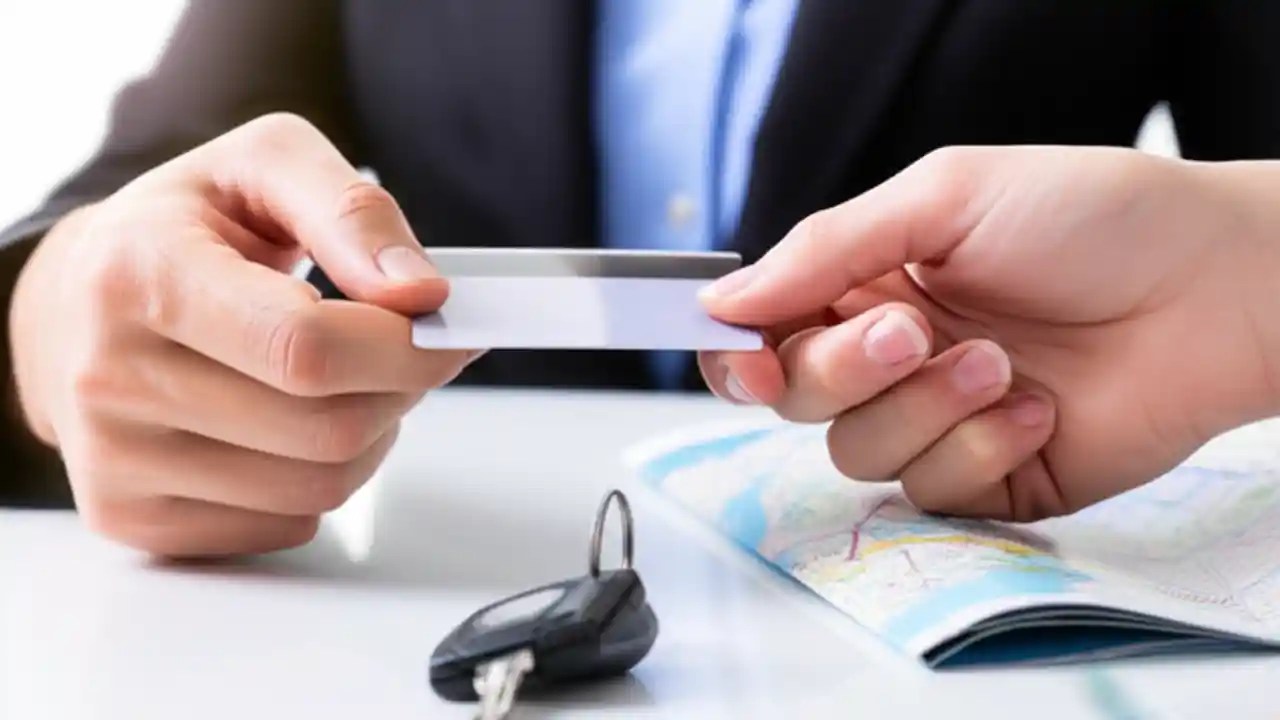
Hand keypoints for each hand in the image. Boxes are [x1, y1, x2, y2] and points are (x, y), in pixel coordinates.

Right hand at [10, 114, 475, 556]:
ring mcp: (114, 461)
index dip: (404, 347)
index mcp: (139, 273)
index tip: (448, 328)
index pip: (305, 348)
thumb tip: (422, 294)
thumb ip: (353, 212)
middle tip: (402, 349)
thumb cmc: (181, 228)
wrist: (75, 301)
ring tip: (346, 380)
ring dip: (370, 436)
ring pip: (317, 488)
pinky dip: (322, 481)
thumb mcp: (264, 165)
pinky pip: (285, 527)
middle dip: (399, 388)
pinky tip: (294, 426)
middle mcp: (110, 376)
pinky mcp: (131, 518)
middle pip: (326, 429)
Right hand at [699, 147, 1279, 520]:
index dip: (742, 352)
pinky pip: (932, 490)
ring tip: (1000, 360)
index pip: (768, 329)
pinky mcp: (988, 477)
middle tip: (911, 330)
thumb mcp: (944, 197)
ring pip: (858, 451)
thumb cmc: (1094, 219)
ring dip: (924, 407)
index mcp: (869, 279)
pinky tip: (1038, 404)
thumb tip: (724, 300)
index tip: (750, 358)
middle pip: (798, 397)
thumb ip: (825, 248)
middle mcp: (892, 353)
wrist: (1217, 288)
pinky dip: (981, 447)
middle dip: (844, 371)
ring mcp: (938, 418)